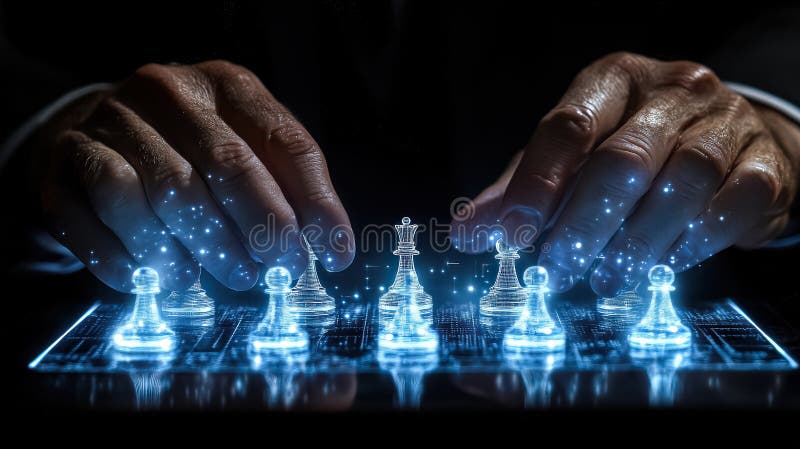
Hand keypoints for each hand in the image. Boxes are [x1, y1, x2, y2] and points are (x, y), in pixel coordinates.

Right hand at [37, 61, 353, 291]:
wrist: (91, 130)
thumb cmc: (186, 148)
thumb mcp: (242, 145)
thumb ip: (283, 185)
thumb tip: (328, 247)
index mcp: (225, 84)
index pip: (285, 141)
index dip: (318, 203)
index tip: (335, 254)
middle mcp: (166, 92)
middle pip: (227, 165)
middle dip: (263, 228)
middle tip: (279, 272)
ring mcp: (109, 123)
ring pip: (166, 193)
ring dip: (204, 248)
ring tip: (227, 276)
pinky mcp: (67, 162)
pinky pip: (102, 215)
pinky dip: (137, 257)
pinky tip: (160, 279)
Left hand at [452, 52, 799, 295]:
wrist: (734, 140)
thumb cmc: (635, 147)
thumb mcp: (571, 156)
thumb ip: (519, 190)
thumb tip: (466, 233)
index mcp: (613, 81)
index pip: (568, 127)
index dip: (536, 185)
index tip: (511, 235)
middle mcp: (673, 91)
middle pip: (623, 160)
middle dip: (583, 225)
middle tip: (556, 270)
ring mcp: (724, 124)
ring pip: (681, 184)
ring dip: (635, 243)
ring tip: (605, 280)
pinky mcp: (763, 165)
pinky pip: (728, 208)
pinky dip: (690, 244)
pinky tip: (662, 266)